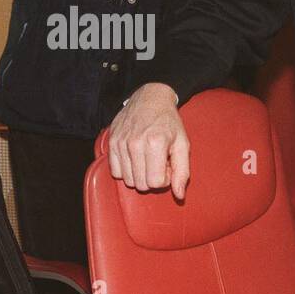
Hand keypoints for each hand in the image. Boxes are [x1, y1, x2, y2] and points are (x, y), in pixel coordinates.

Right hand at [106, 83, 190, 199]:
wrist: (150, 98)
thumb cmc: (169, 122)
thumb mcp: (182, 144)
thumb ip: (182, 171)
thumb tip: (179, 195)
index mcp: (156, 143)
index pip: (156, 182)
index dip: (164, 178)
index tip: (167, 165)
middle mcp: (135, 144)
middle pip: (141, 184)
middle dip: (152, 177)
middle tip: (157, 162)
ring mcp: (121, 143)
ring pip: (128, 180)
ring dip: (139, 174)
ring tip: (146, 159)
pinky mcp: (111, 142)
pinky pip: (115, 172)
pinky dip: (126, 170)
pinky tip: (135, 158)